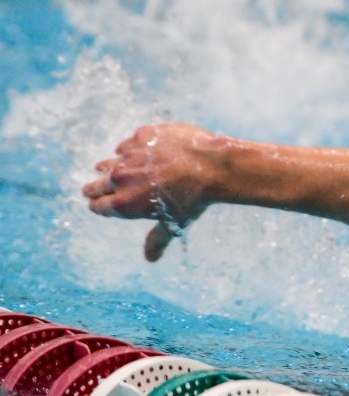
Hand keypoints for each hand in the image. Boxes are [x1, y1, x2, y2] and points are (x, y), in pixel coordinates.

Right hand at [82, 123, 223, 260]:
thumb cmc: (195, 199)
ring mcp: (129, 155)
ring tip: (104, 169)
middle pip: (97, 185)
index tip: (96, 204)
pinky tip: (136, 153)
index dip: (97, 206)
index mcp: (124, 203)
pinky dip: (131, 151)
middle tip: (89, 190)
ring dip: (108, 168)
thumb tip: (150, 258)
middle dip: (94, 189)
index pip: (98, 206)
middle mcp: (120, 178)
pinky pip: (128, 145)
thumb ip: (157, 239)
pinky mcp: (141, 137)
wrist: (211, 166)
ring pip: (109, 163)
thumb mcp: (174, 222)